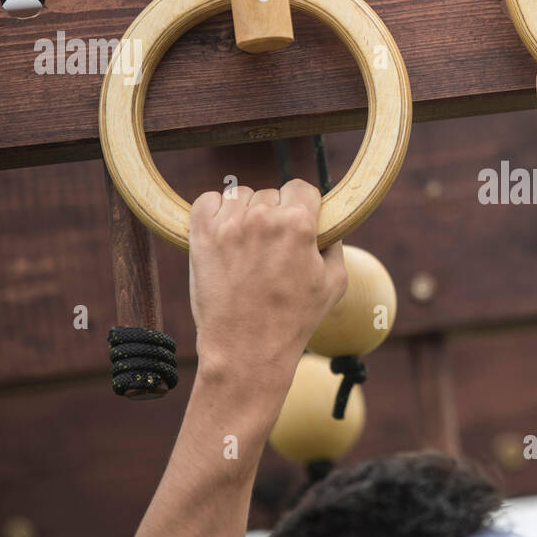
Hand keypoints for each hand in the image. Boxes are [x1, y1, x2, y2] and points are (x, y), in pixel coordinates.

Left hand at [188, 178, 347, 400]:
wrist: (246, 349)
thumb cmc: (294, 320)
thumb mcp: (335, 283)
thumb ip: (335, 245)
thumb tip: (328, 227)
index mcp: (298, 225)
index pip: (302, 188)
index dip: (305, 206)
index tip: (300, 223)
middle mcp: (263, 218)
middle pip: (272, 193)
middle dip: (276, 214)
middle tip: (273, 246)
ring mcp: (229, 225)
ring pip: (241, 195)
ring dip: (246, 212)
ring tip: (248, 244)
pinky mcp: (202, 235)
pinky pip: (208, 200)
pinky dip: (215, 211)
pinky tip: (225, 233)